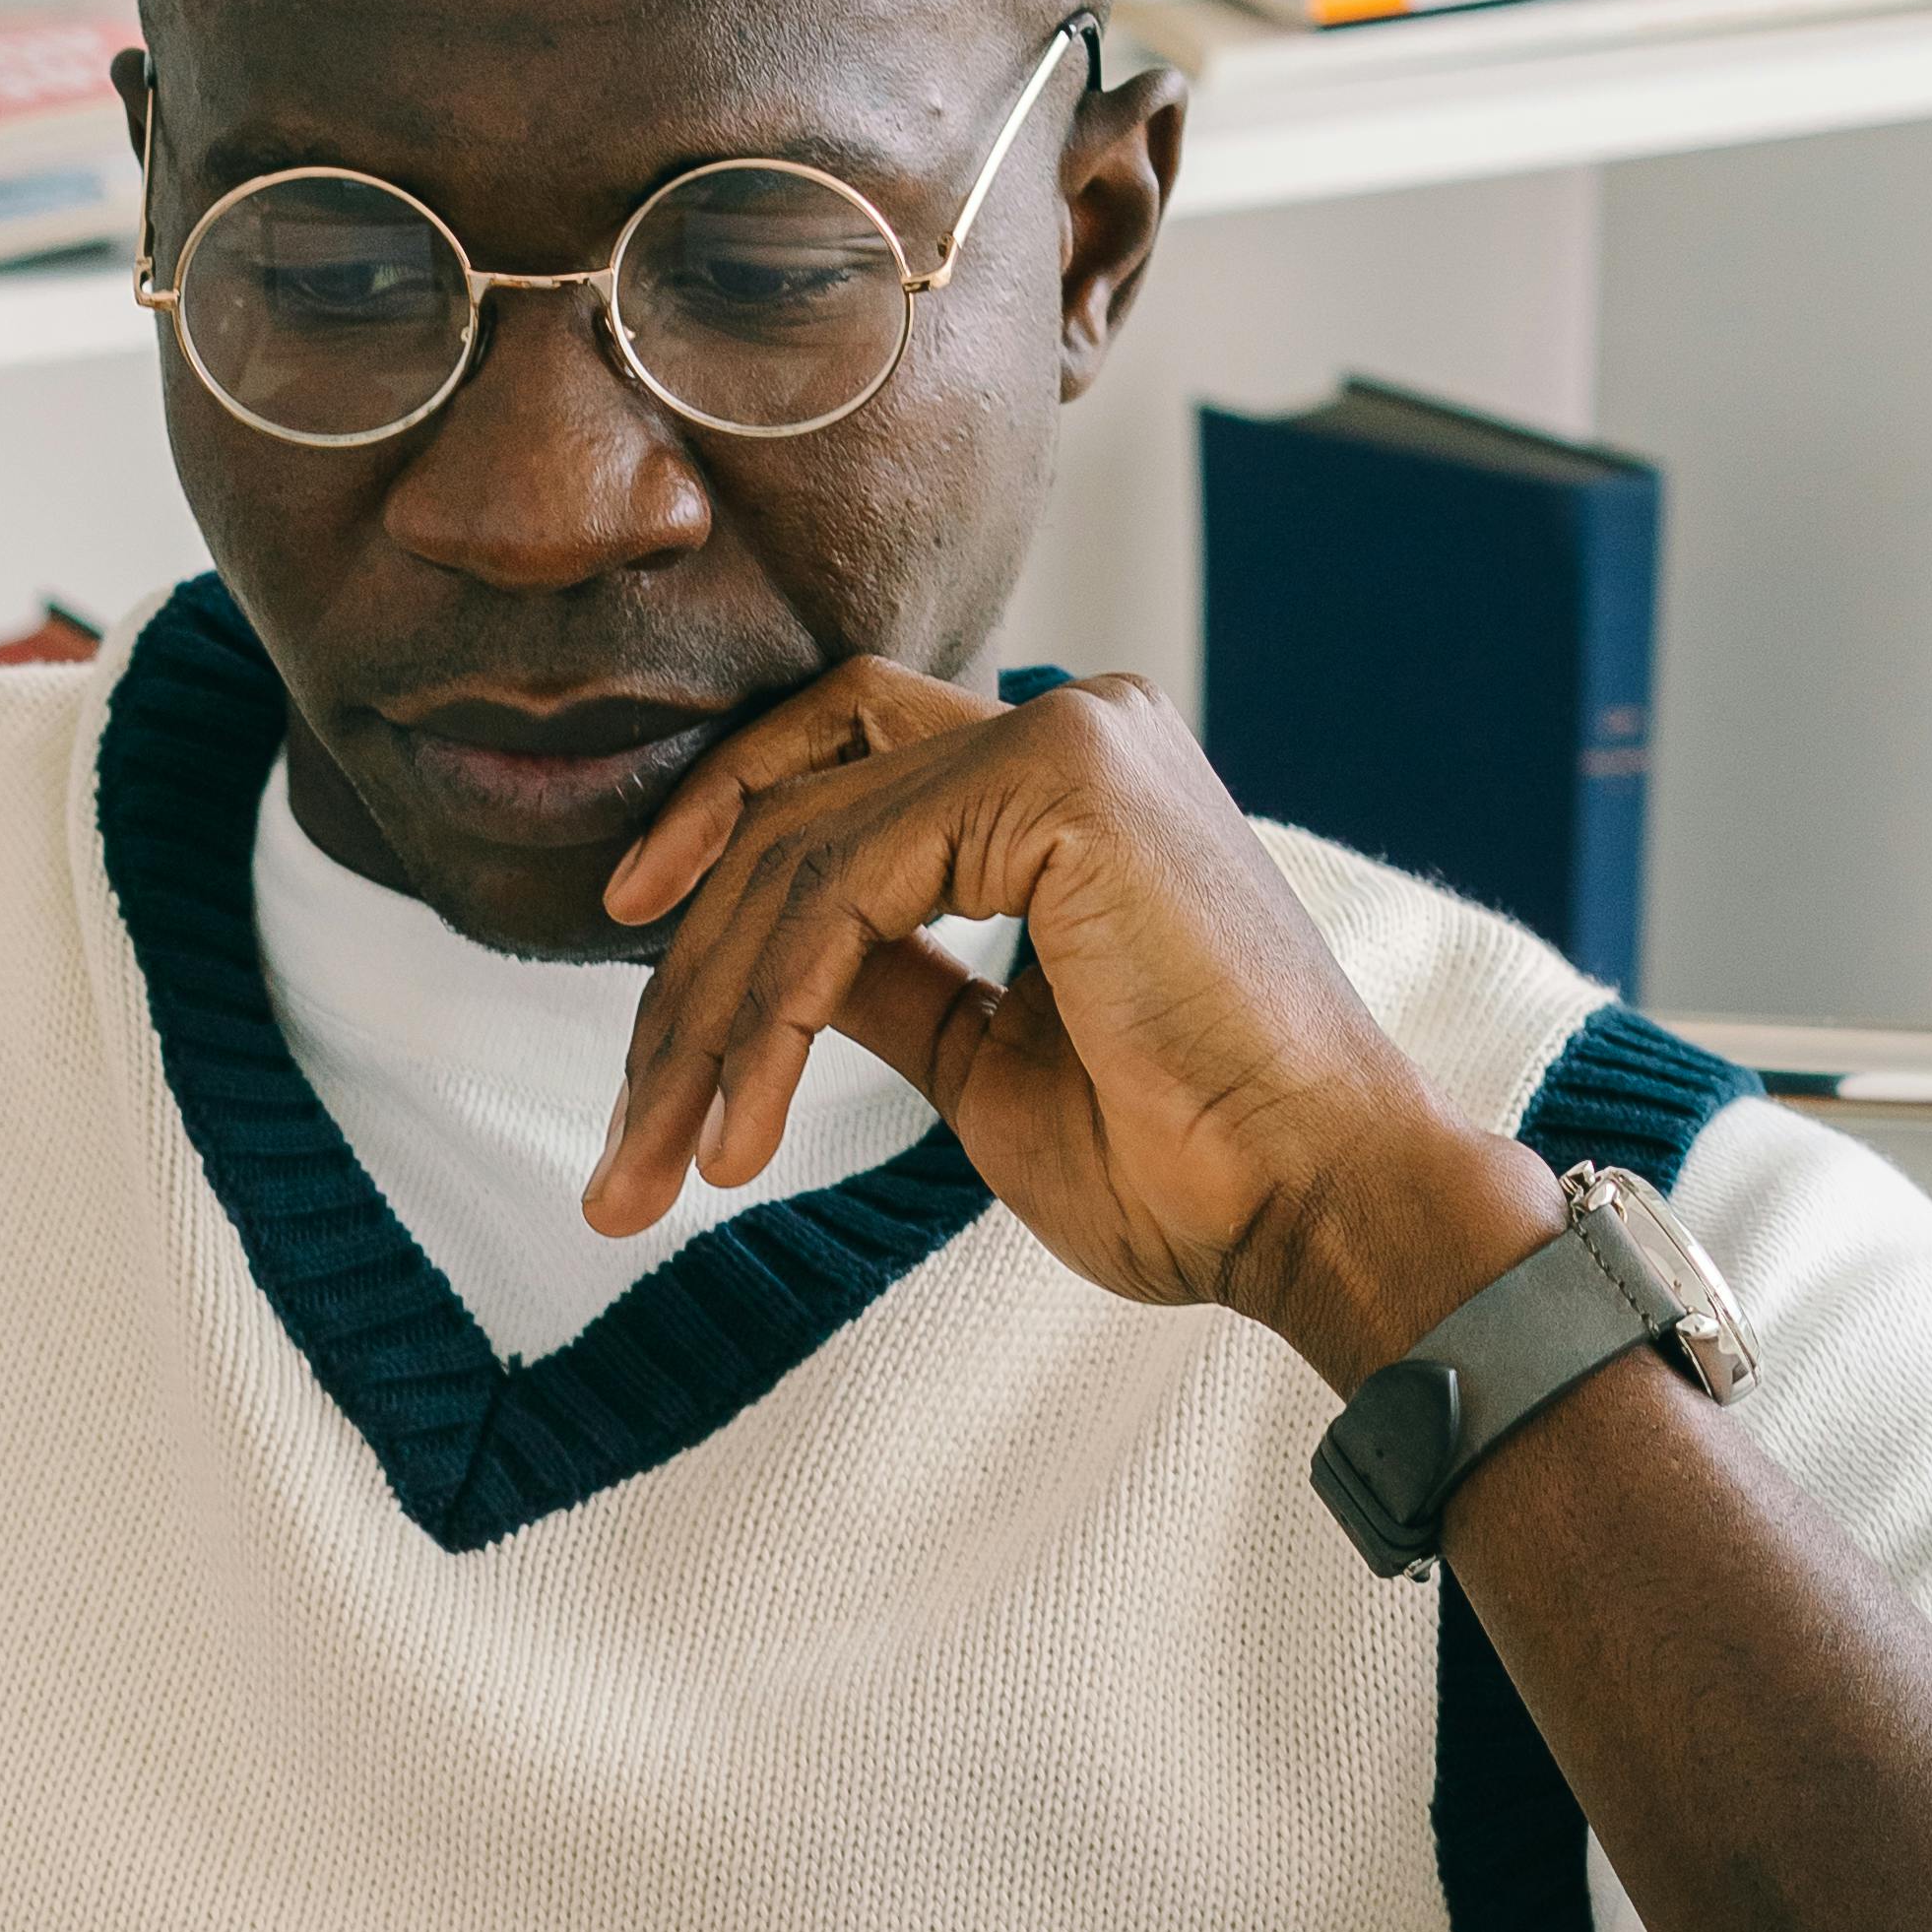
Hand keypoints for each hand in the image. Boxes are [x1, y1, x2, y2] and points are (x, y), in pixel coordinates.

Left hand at [593, 662, 1548, 1393]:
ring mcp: (1073, 736)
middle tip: (620, 1147)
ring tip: (653, 1172)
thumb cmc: (1183, 1164)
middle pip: (795, 810)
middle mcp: (1073, 725)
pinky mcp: (1063, 782)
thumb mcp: (983, 1064)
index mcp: (1066, 778)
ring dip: (704, 1027)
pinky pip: (845, 888)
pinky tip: (738, 1138)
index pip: (839, 773)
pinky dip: (771, 1018)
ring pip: (798, 853)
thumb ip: (885, 982)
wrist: (1311, 1206)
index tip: (621, 964)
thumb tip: (775, 966)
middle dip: (681, 984)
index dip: (713, 856)